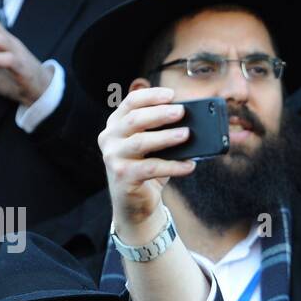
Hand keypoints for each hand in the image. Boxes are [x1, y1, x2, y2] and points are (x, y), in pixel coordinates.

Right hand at [99, 86, 195, 243]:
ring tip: (187, 134)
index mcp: (116, 124)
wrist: (136, 205)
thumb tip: (191, 124)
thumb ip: (163, 132)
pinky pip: (151, 168)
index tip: (171, 95)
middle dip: (160, 113)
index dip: (151, 96)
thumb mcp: (154, 147)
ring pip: (141, 142)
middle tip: (181, 111)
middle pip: (135, 119)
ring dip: (166, 137)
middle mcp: (110, 138)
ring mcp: (113, 157)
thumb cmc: (147, 170)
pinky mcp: (122, 176)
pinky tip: (190, 166)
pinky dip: (173, 166)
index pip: (131, 102)